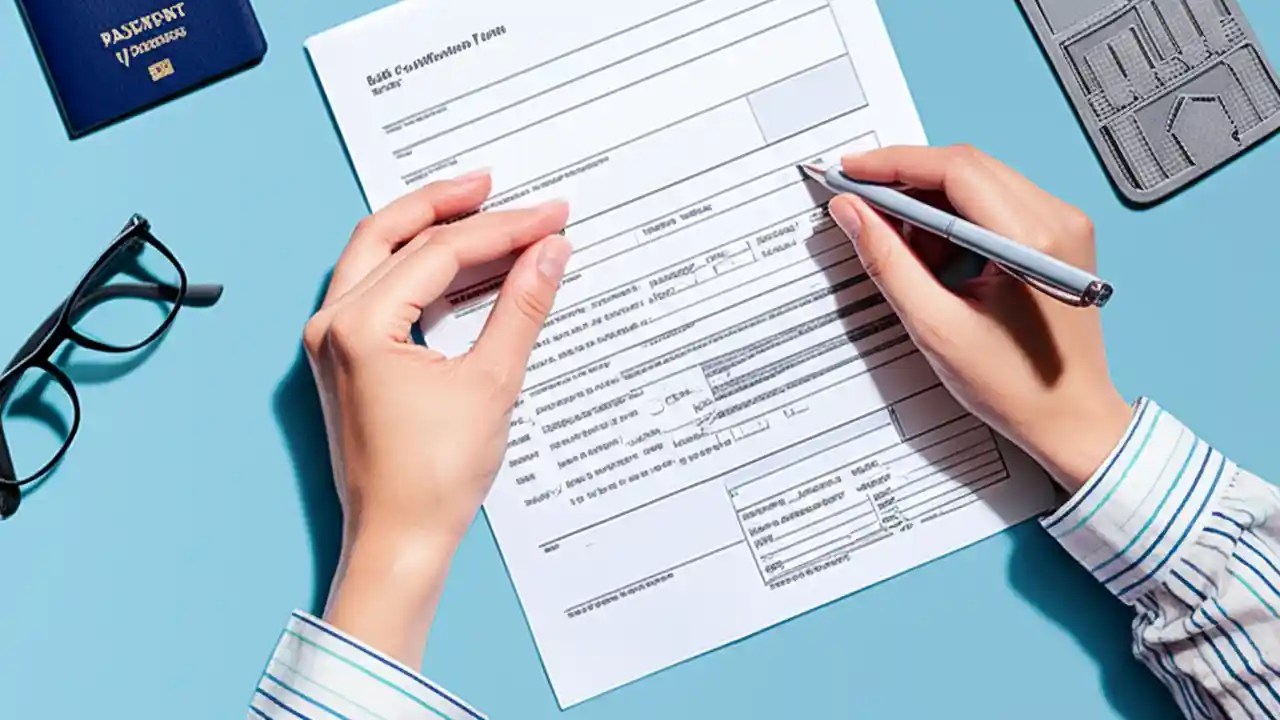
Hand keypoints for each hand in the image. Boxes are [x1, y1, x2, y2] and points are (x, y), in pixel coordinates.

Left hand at [302, 170, 570, 663]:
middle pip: (389, 233)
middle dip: (447, 204)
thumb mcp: (491, 385)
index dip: (502, 230)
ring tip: (484, 213)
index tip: (550, 218)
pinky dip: (420, 272)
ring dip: (430, 232)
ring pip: (377, 257)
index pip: (438, 253)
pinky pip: (380, 292)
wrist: (399, 543)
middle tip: (497, 184)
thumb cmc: (431, 481)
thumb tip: (549, 254)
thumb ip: (521, 309)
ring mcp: (334, 342)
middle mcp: (333, 324)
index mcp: (359, 326)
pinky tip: (463, 268)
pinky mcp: (347, 360)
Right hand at [827, 146, 1131, 491]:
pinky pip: (996, 205)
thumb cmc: (1017, 387)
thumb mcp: (936, 327)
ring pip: (979, 183)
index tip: (851, 172)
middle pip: (967, 168)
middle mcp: (1057, 220)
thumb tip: (852, 214)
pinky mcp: (1058, 237)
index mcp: (1032, 240)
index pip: (955, 170)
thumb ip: (888, 262)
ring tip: (904, 251)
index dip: (894, 165)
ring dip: (930, 206)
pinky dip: (956, 222)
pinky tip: (936, 261)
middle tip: (860, 205)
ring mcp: (1062, 226)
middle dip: (907, 182)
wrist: (1072, 420)